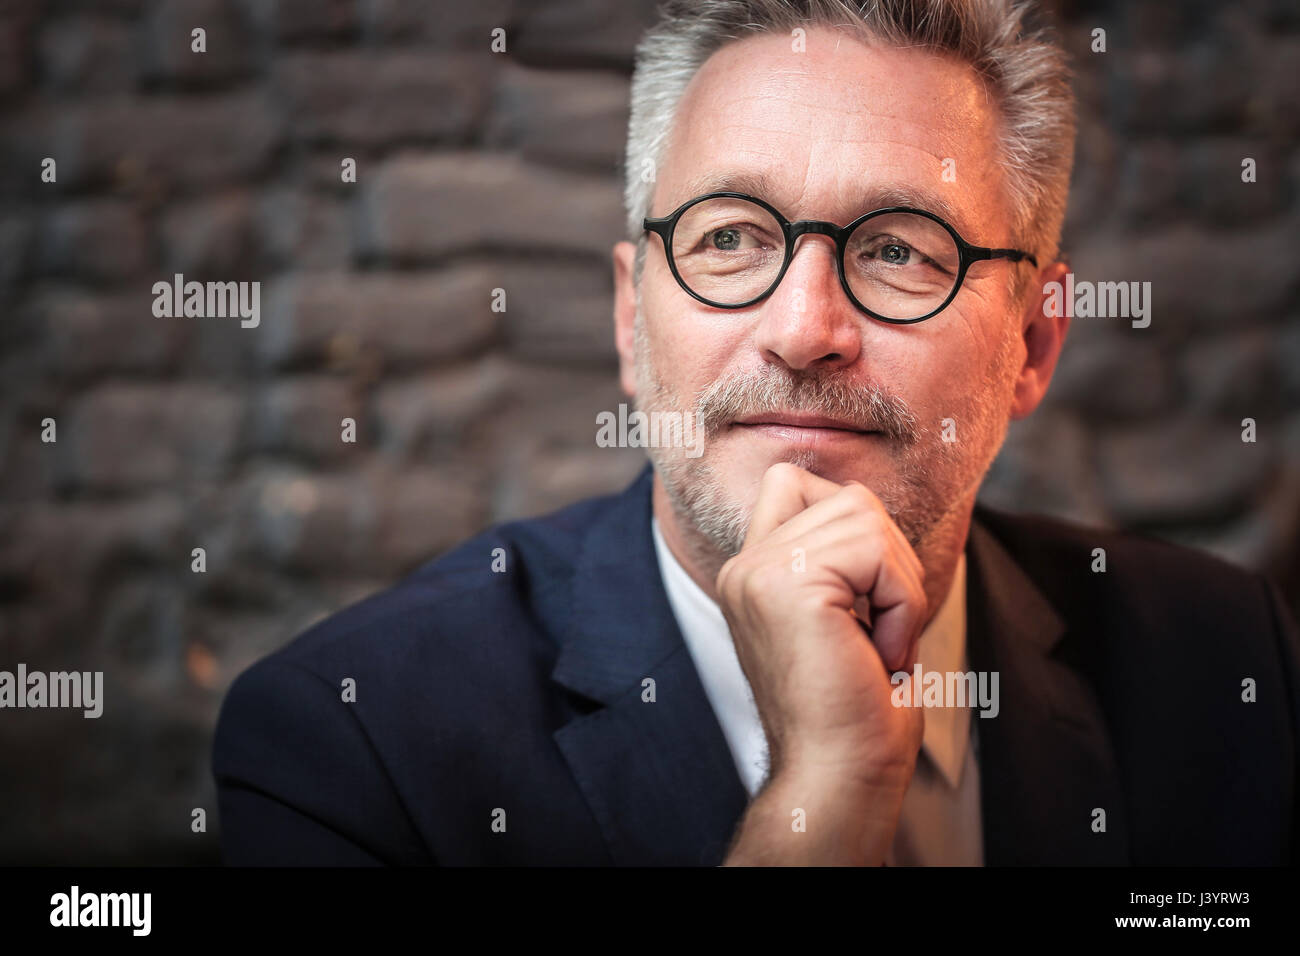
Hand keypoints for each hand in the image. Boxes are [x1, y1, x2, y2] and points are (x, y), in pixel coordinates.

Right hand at [716, 462, 928, 863]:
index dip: (848, 519)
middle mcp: (745, 566)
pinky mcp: (789, 585)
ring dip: (901, 584)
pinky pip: (877, 551)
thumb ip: (837, 556)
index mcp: (750, 574)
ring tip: (881, 644)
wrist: (838, 775)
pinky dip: (903, 600)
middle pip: (848, 497)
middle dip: (892, 561)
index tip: (866, 598)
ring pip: (866, 516)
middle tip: (884, 632)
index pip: (791, 481)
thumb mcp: (842, 615)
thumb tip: (867, 504)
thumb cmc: (856, 711)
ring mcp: (759, 572)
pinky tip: (882, 651)